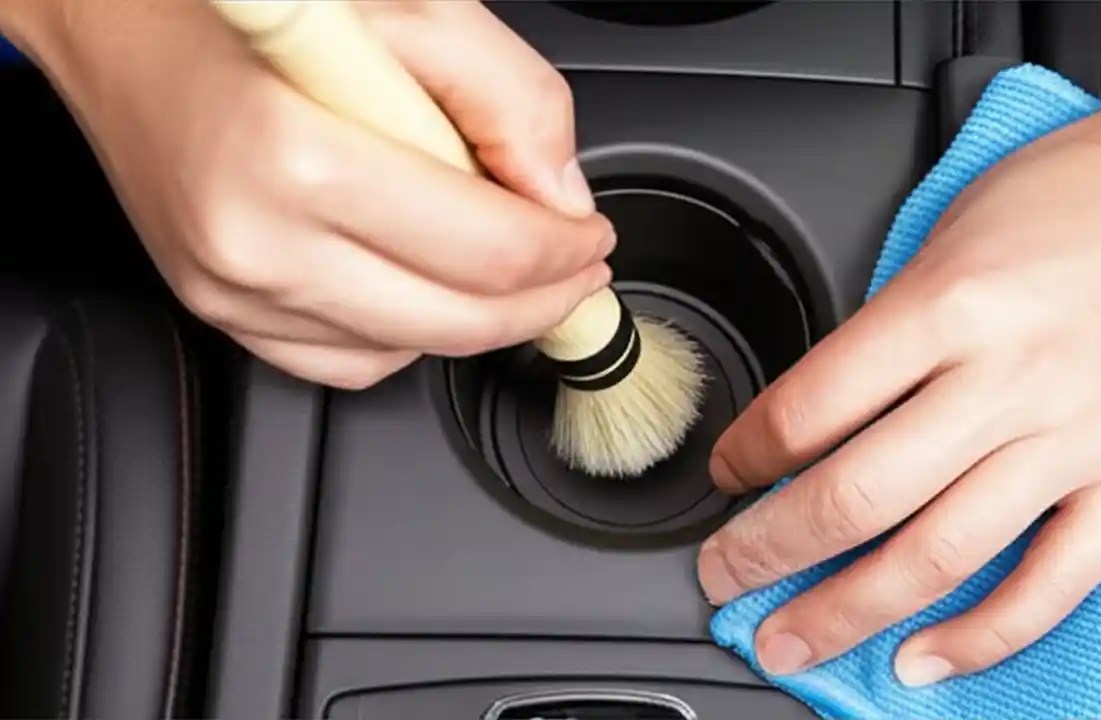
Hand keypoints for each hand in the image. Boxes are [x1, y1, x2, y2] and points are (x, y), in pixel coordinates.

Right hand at [13, 0, 612, 387]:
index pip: (489, 251)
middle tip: (576, 270)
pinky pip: (344, 364)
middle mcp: (255, 240)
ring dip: (479, 321)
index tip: (590, 238)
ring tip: (508, 272)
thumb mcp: (409, 9)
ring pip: (408, 353)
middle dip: (544, 301)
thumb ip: (510, 98)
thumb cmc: (251, 6)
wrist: (121, 24)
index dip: (565, 254)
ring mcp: (230, 287)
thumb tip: (560, 196)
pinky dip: (407, 337)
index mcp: (300, 157)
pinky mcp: (217, 308)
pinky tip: (425, 289)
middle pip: (458, 321)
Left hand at [697, 1, 1100, 685]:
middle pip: (856, 495)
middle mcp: (1010, 379)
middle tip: (722, 576)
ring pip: (939, 554)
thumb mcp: (958, 227)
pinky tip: (920, 661)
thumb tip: (824, 405)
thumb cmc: (1094, 192)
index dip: (748, 455)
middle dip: (767, 551)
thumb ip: (894, 320)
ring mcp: (1078, 438)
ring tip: (785, 639)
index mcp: (951, 303)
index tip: (726, 475)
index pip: (811, 406)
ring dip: (846, 610)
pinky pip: (1054, 582)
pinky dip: (982, 635)